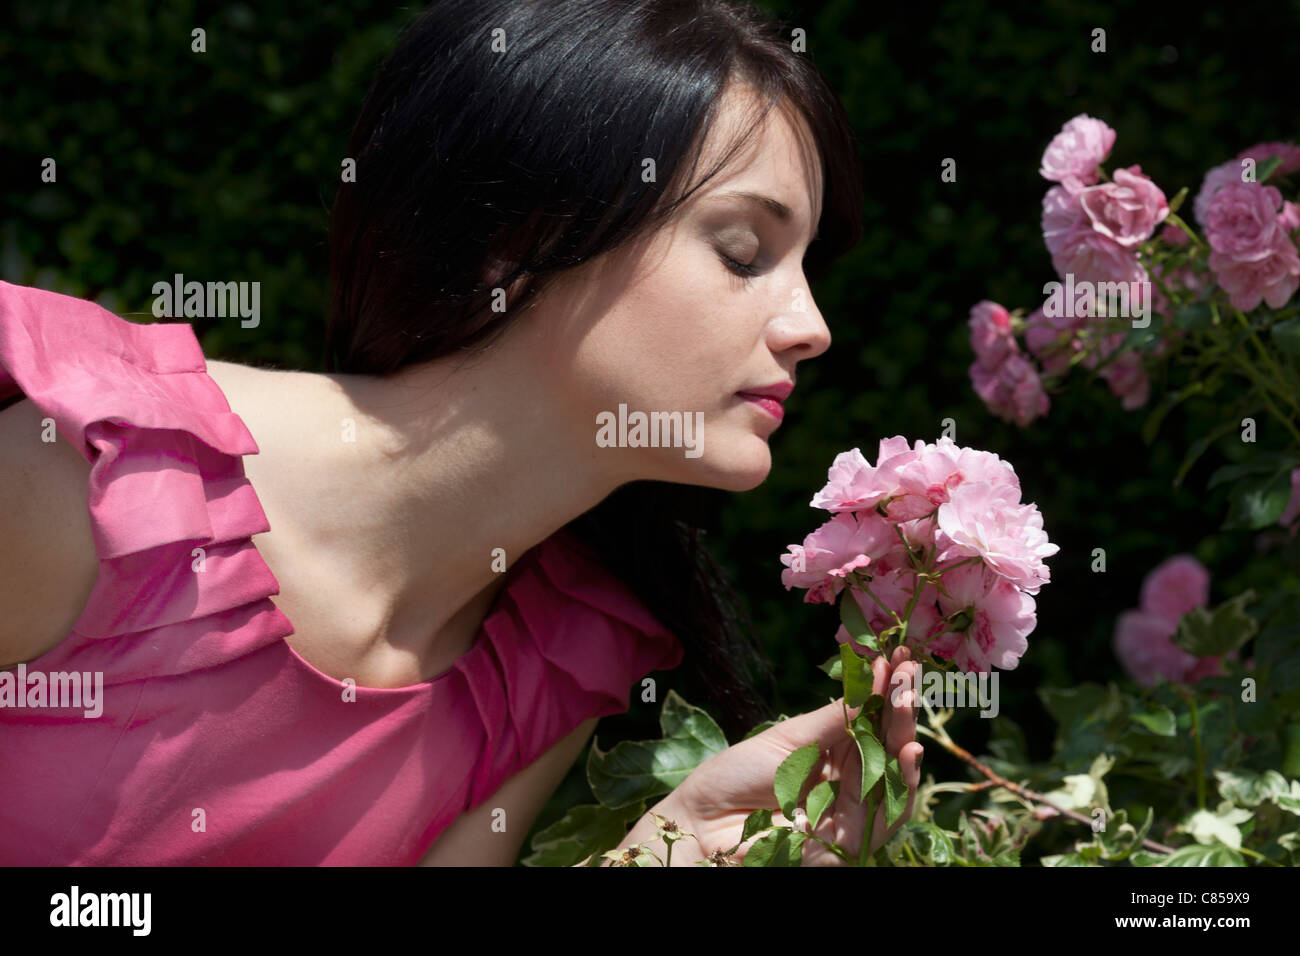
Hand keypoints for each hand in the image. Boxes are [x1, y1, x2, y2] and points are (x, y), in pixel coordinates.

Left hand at [664, 645, 923, 864]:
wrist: (704, 824)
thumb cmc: (738, 776)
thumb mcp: (790, 737)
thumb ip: (836, 716)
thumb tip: (873, 673)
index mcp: (832, 751)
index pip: (871, 718)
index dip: (887, 689)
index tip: (901, 655)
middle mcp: (848, 779)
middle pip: (887, 744)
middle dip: (902, 707)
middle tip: (910, 671)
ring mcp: (851, 810)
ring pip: (894, 776)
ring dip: (907, 737)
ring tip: (908, 702)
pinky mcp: (851, 841)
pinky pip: (887, 815)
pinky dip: (902, 784)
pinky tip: (909, 751)